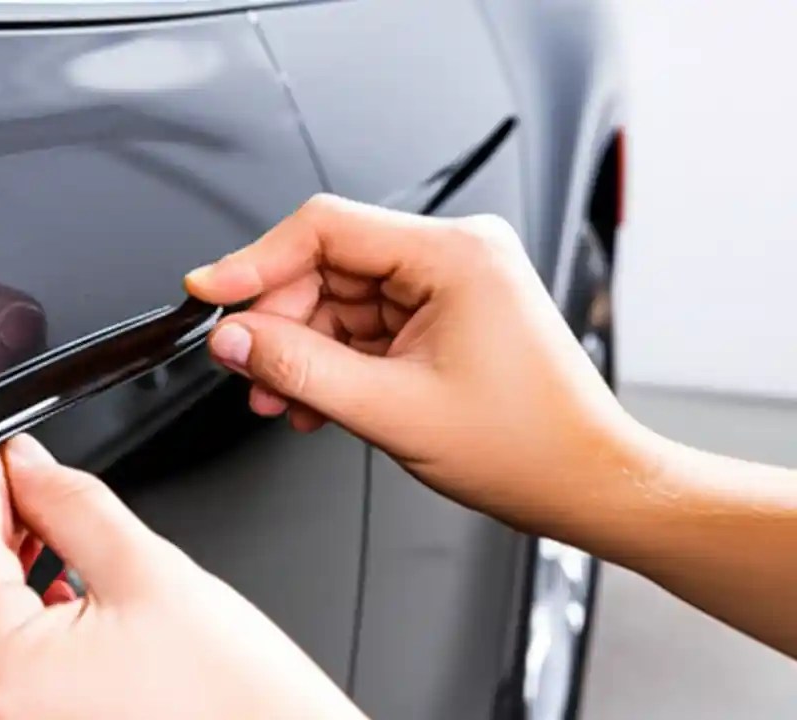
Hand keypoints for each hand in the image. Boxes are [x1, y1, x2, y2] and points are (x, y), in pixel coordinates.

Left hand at [0, 434, 364, 719]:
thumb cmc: (236, 700)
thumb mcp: (149, 571)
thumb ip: (73, 505)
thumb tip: (26, 466)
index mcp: (5, 675)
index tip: (6, 456)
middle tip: (34, 479)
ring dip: (13, 573)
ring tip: (52, 528)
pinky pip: (15, 674)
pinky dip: (31, 624)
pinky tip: (64, 591)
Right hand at [185, 194, 650, 535]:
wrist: (586, 483)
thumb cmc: (528, 446)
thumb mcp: (392, 410)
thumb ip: (300, 369)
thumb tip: (235, 339)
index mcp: (454, 254)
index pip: (325, 228)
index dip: (256, 260)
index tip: (211, 291)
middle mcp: (454, 255)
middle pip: (326, 265)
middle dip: (279, 322)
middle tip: (247, 369)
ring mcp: (448, 284)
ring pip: (338, 300)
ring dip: (302, 350)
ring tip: (282, 400)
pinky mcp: (442, 314)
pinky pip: (364, 325)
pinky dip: (332, 361)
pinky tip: (315, 400)